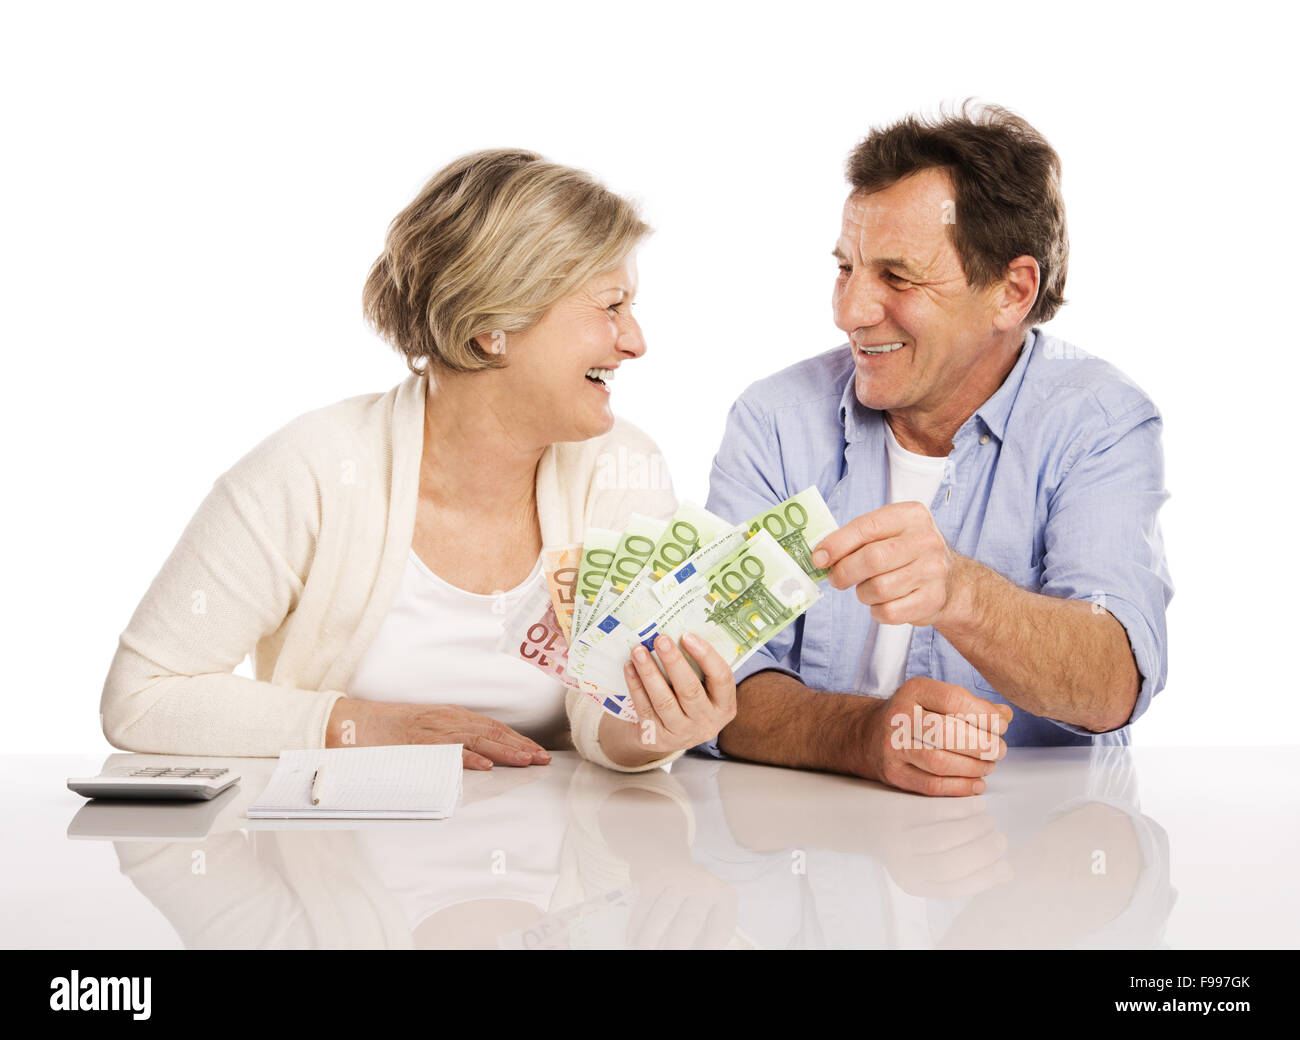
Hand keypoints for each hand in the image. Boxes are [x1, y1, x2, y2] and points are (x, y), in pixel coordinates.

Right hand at [326, 696, 550, 769]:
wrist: (353, 723)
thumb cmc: (388, 730)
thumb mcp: (426, 729)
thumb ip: (450, 739)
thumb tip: (477, 756)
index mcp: (450, 716)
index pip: (492, 727)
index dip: (517, 739)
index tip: (537, 752)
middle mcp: (446, 720)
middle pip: (492, 732)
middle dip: (520, 746)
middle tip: (543, 760)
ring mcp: (433, 731)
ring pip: (477, 740)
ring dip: (505, 751)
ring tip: (527, 762)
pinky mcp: (418, 744)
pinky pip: (447, 751)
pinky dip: (468, 758)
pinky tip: (486, 766)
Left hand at [619, 633, 736, 757]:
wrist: (666, 735)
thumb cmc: (688, 700)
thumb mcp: (703, 690)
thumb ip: (698, 668)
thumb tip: (678, 631)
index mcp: (724, 706)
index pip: (722, 678)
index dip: (706, 656)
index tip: (686, 635)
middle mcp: (706, 722)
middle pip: (690, 690)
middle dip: (674, 662)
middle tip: (660, 639)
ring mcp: (681, 733)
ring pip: (664, 700)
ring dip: (649, 673)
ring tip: (638, 651)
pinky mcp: (656, 738)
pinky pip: (644, 708)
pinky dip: (635, 686)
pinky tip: (630, 668)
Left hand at [813, 501, 964, 626]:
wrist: (952, 581)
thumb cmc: (906, 553)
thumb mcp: (889, 533)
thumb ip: (856, 537)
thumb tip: (820, 554)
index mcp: (911, 515)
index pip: (867, 527)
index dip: (837, 544)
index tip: (818, 558)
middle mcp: (926, 540)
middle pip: (871, 559)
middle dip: (844, 572)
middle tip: (835, 579)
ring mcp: (933, 571)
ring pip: (878, 588)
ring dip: (862, 593)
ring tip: (868, 588)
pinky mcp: (932, 599)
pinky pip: (888, 611)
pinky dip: (877, 610)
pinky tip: (884, 602)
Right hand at [852, 677, 1012, 796]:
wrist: (868, 734)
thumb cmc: (914, 714)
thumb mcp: (937, 699)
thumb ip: (972, 705)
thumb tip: (1005, 716)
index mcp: (913, 691)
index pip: (953, 700)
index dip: (984, 715)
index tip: (1001, 725)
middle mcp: (899, 716)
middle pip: (946, 733)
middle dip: (982, 744)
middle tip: (999, 750)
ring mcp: (893, 747)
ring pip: (939, 762)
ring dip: (973, 767)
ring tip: (989, 765)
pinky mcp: (894, 773)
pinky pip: (931, 785)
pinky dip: (960, 787)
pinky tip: (976, 783)